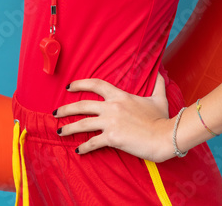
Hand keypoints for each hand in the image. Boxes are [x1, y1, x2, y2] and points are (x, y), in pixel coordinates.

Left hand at [54, 72, 174, 162]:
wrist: (166, 135)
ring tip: (59, 131)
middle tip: (55, 113)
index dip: (80, 84)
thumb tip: (160, 71)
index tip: (69, 87)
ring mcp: (111, 122)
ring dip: (68, 128)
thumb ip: (157, 84)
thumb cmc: (163, 118)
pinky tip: (78, 150)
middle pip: (82, 105)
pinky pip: (93, 143)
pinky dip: (84, 147)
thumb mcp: (159, 98)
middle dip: (66, 109)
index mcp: (120, 96)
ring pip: (83, 124)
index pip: (96, 84)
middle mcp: (112, 107)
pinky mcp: (112, 138)